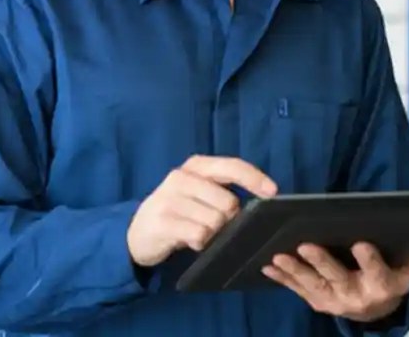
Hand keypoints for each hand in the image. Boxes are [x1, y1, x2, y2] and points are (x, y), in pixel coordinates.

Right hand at [126, 155, 277, 267]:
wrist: (136, 233)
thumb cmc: (179, 211)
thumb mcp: (199, 193)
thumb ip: (223, 191)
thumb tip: (261, 200)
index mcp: (196, 166)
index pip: (232, 166)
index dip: (255, 178)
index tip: (273, 192)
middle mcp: (182, 177)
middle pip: (228, 202)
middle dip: (229, 218)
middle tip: (215, 224)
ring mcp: (169, 199)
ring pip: (215, 221)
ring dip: (213, 233)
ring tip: (199, 231)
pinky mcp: (162, 222)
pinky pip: (199, 235)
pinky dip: (200, 242)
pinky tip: (190, 241)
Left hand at [263, 242, 408, 322]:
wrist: (373, 313)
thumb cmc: (389, 284)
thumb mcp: (408, 275)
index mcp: (380, 285)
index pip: (376, 271)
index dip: (369, 259)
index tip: (361, 243)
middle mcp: (355, 295)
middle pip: (337, 277)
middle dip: (321, 262)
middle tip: (307, 245)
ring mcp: (333, 300)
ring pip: (312, 285)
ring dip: (295, 271)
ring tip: (280, 256)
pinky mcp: (316, 301)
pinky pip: (297, 290)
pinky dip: (282, 278)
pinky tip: (268, 266)